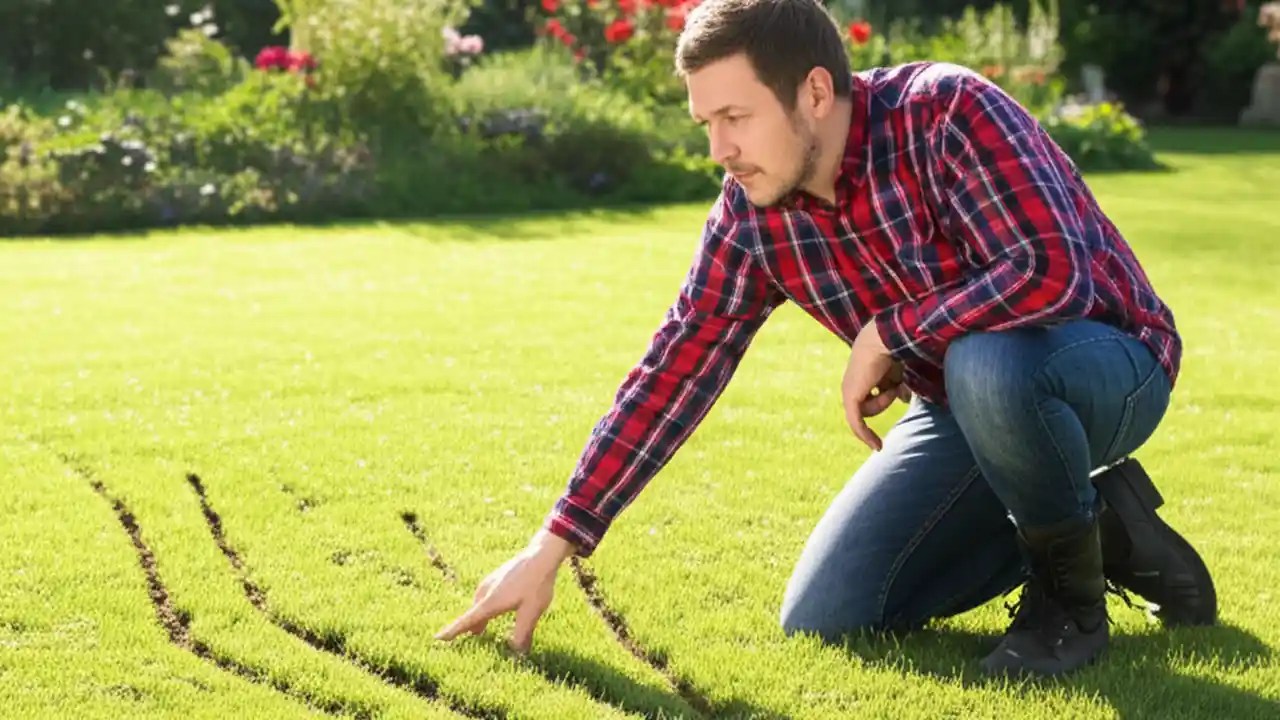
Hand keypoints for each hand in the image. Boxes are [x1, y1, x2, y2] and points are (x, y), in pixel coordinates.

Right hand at [435, 529, 576, 653]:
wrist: (541, 555)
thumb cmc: (536, 584)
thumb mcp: (531, 612)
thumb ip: (522, 634)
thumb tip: (517, 654)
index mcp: (490, 602)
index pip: (467, 621)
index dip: (452, 632)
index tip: (437, 639)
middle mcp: (485, 592)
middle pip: (472, 614)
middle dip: (466, 628)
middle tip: (459, 642)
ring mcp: (490, 582)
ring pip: (479, 605)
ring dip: (478, 618)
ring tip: (477, 631)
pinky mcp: (497, 577)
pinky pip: (485, 597)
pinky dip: (485, 608)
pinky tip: (493, 609)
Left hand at [841, 319, 909, 450]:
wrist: (882, 342)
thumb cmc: (890, 354)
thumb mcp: (895, 376)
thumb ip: (897, 388)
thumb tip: (903, 399)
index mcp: (859, 381)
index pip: (865, 402)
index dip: (877, 410)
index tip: (884, 431)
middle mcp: (851, 387)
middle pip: (869, 407)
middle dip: (885, 401)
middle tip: (896, 386)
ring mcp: (849, 392)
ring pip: (869, 411)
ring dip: (884, 401)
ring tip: (891, 384)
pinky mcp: (851, 398)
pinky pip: (857, 423)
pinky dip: (866, 435)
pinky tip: (877, 446)